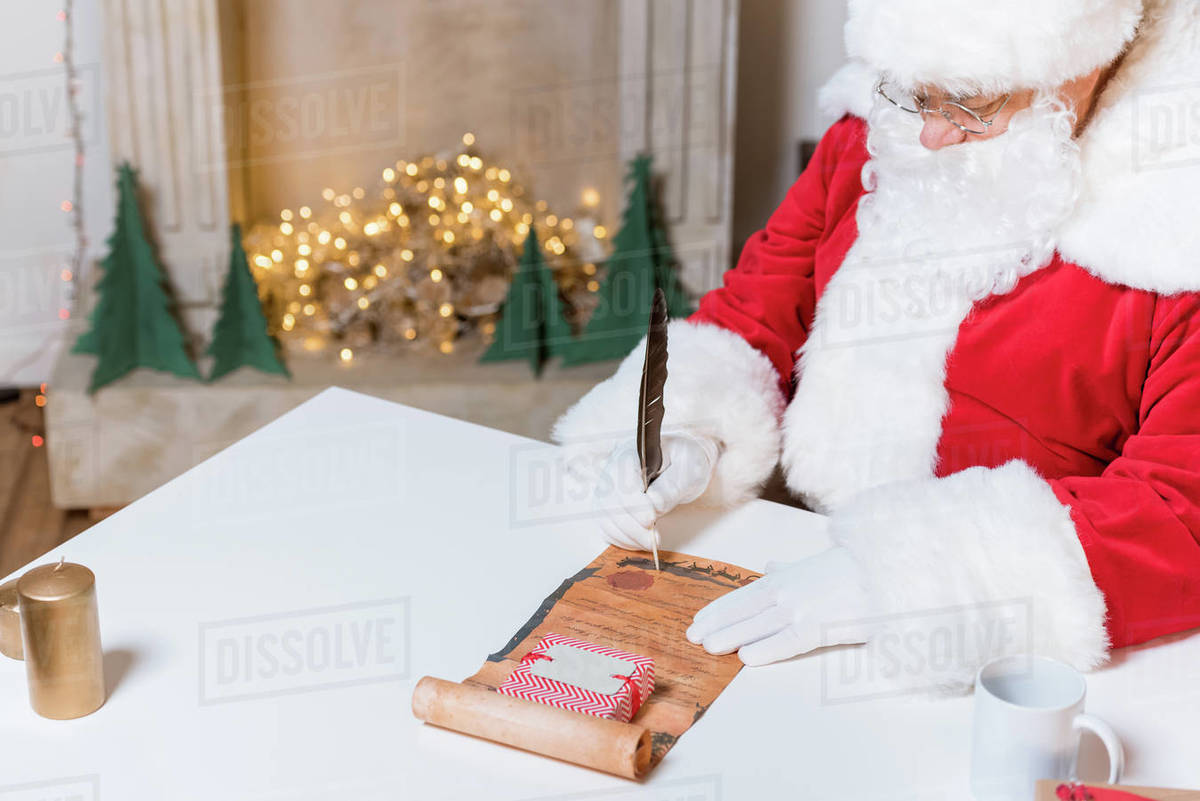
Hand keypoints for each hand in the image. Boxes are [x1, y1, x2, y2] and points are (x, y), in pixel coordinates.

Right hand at [593, 433, 718, 551]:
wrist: (680, 465)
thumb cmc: (684, 462)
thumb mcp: (687, 469)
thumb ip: (670, 486)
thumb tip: (654, 505)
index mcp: (632, 453)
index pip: (623, 479)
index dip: (634, 503)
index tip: (650, 520)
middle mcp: (613, 468)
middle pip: (610, 501)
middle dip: (631, 526)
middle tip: (652, 540)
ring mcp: (607, 487)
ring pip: (605, 517)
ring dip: (626, 536)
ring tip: (649, 543)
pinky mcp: (608, 504)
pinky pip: (606, 526)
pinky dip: (621, 538)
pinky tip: (639, 542)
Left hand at [686, 547, 875, 665]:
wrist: (884, 569)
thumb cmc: (851, 569)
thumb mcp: (814, 565)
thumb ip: (790, 570)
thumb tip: (771, 566)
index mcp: (784, 578)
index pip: (743, 596)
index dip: (719, 609)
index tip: (698, 620)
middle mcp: (787, 591)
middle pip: (745, 610)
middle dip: (717, 624)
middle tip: (692, 638)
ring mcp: (803, 608)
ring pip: (759, 624)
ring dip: (732, 636)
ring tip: (709, 648)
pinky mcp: (822, 625)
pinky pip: (789, 640)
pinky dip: (767, 648)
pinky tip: (747, 658)